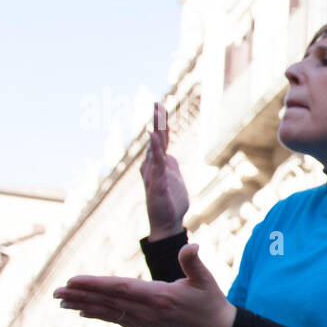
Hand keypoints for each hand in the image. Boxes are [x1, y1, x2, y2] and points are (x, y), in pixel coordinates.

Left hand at [53, 244, 236, 326]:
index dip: (95, 284)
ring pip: (108, 312)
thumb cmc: (211, 302)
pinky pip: (116, 320)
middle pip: (108, 301)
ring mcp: (145, 323)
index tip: (73, 280)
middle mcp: (148, 312)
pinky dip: (98, 314)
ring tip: (61, 302)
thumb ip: (194, 263)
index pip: (121, 288)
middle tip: (56, 292)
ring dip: (83, 305)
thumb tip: (192, 247)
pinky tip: (83, 311)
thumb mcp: (207, 279)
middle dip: (80, 296)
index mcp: (160, 297)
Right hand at [143, 102, 189, 240]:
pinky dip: (155, 149)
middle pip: (156, 139)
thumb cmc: (170, 203)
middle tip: (156, 102)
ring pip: (155, 148)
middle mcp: (152, 166)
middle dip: (157, 120)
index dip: (160, 123)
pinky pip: (156, 163)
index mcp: (157, 164)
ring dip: (156, 130)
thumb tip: (169, 155)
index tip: (160, 106)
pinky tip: (154, 136)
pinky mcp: (156, 184)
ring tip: (156, 113)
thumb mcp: (174, 179)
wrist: (166, 224)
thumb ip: (170, 166)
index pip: (160, 139)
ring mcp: (153, 174)